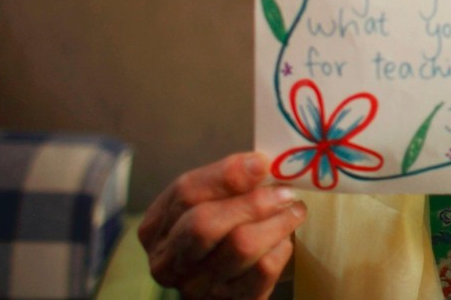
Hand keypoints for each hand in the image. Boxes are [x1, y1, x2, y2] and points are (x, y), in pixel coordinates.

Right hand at [138, 152, 306, 299]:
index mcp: (156, 228)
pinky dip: (281, 248)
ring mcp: (196, 287)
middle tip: (285, 192)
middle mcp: (168, 262)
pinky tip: (284, 238)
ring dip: (277, 222)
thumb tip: (258, 163)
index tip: (263, 163)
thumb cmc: (217, 230)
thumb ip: (225, 181)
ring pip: (241, 246)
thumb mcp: (207, 203)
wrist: (222, 284)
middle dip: (252, 202)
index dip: (226, 175)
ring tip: (294, 210)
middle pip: (205, 224)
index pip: (185, 193)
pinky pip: (262, 270)